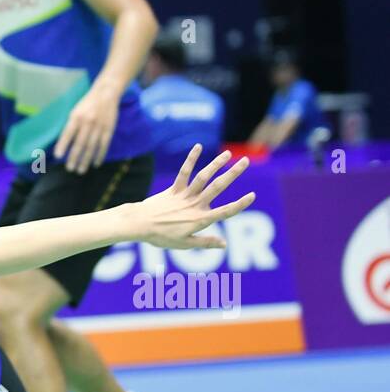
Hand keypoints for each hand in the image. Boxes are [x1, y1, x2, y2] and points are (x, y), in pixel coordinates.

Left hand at [53, 86, 119, 172]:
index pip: (68, 133)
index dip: (63, 145)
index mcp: (76, 117)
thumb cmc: (86, 105)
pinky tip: (96, 164)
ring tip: (80, 170)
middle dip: (74, 157)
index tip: (57, 156)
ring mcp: (99, 126)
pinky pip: (104, 145)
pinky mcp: (109, 129)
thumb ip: (70, 127)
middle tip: (70, 169)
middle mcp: (88, 122)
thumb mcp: (75, 112)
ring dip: (86, 160)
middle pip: (80, 143)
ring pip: (92, 146)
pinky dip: (100, 155)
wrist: (106, 93)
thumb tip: (63, 146)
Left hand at [130, 145, 255, 249]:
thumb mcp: (184, 244)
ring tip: (228, 154)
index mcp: (200, 220)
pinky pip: (184, 172)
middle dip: (233, 174)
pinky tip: (198, 146)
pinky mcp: (174, 189)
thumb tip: (224, 244)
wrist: (139, 225)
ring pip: (203, 177)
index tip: (252, 195)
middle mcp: (195, 205)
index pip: (224, 212)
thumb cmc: (161, 237)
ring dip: (216, 164)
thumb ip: (205, 243)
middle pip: (217, 187)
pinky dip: (191, 160)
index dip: (239, 205)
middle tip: (246, 161)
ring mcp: (184, 196)